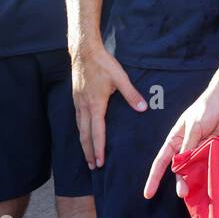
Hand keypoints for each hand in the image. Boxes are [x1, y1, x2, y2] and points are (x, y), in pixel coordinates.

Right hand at [70, 38, 146, 168]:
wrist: (84, 51)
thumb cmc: (103, 63)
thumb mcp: (120, 78)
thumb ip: (131, 94)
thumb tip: (143, 108)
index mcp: (95, 104)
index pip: (97, 133)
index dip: (99, 149)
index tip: (100, 162)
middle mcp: (84, 107)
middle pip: (84, 135)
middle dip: (89, 152)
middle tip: (93, 166)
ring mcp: (78, 103)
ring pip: (79, 129)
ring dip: (84, 144)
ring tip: (88, 155)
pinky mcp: (76, 98)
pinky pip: (77, 120)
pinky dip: (80, 131)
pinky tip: (84, 133)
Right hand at [144, 81, 218, 199]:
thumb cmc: (206, 108)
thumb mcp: (194, 126)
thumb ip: (189, 146)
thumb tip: (181, 165)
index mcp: (175, 139)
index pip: (161, 161)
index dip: (154, 178)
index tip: (148, 194)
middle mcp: (186, 146)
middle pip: (179, 169)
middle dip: (179, 182)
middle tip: (183, 193)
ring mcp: (200, 149)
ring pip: (194, 169)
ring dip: (194, 179)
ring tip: (196, 190)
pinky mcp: (214, 149)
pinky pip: (208, 164)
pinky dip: (208, 172)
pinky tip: (209, 179)